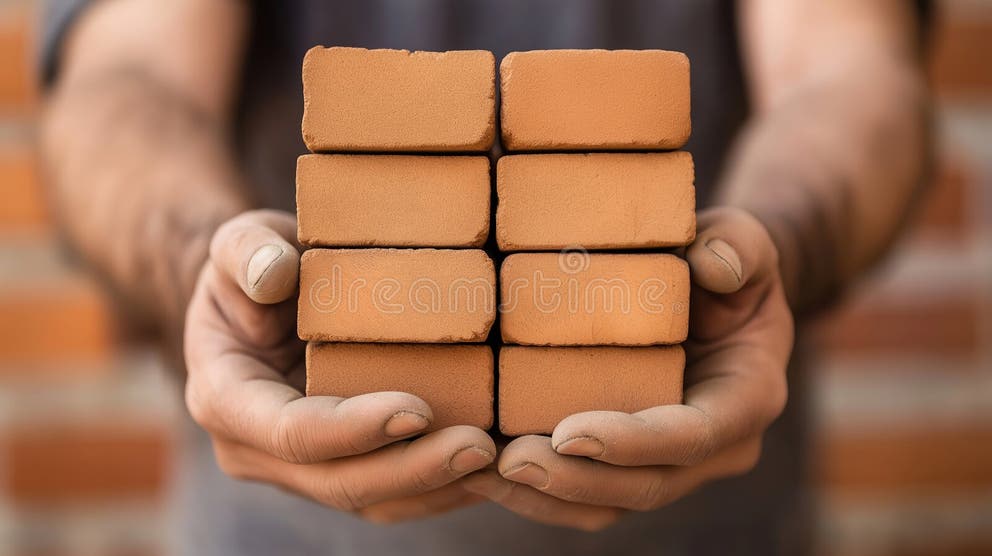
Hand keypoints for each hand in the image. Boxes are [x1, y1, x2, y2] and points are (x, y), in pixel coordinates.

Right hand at [183, 210, 495, 522]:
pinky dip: (441, 486)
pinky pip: (391, 494)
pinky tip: (489, 466)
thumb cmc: (253, 265)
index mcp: (226, 398)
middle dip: (412, 469)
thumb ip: (245, 250)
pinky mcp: (337, 467)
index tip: (417, 409)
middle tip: (479, 445)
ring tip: (496, 459)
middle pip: (338, 481)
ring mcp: (298, 468)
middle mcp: (256, 448)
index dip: (353, 428)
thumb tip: (273, 274)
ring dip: (435, 487)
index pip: (291, 431)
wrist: (257, 298)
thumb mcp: (238, 241)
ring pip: (370, 500)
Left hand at [463, 207, 793, 529]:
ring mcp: (675, 463)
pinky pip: (588, 496)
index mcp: (748, 397)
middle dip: (576, 480)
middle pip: (647, 485)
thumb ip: (737, 247)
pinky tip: (486, 471)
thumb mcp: (740, 239)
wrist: (717, 291)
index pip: (693, 435)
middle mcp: (719, 446)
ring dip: (546, 497)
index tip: (568, 434)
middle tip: (509, 462)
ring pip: (611, 504)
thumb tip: (712, 267)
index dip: (632, 442)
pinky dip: (539, 493)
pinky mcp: (635, 464)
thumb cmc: (724, 259)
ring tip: (482, 473)